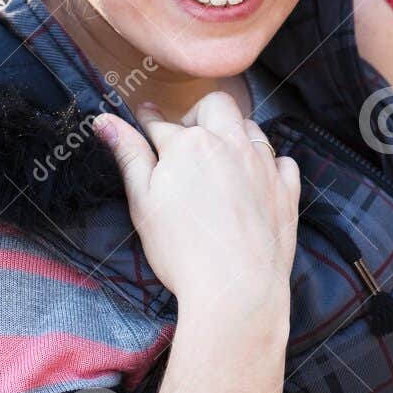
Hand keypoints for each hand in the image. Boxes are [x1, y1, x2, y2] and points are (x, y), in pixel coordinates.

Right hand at [96, 92, 298, 319]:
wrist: (236, 287)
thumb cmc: (181, 249)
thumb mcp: (143, 202)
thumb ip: (128, 155)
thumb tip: (106, 121)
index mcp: (190, 144)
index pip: (162, 123)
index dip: (149, 122)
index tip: (146, 119)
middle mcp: (231, 143)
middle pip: (215, 106)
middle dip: (198, 114)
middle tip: (187, 141)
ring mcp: (264, 164)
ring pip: (251, 127)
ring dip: (234, 135)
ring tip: (220, 161)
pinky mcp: (286, 187)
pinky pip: (281, 160)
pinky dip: (269, 164)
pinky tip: (256, 181)